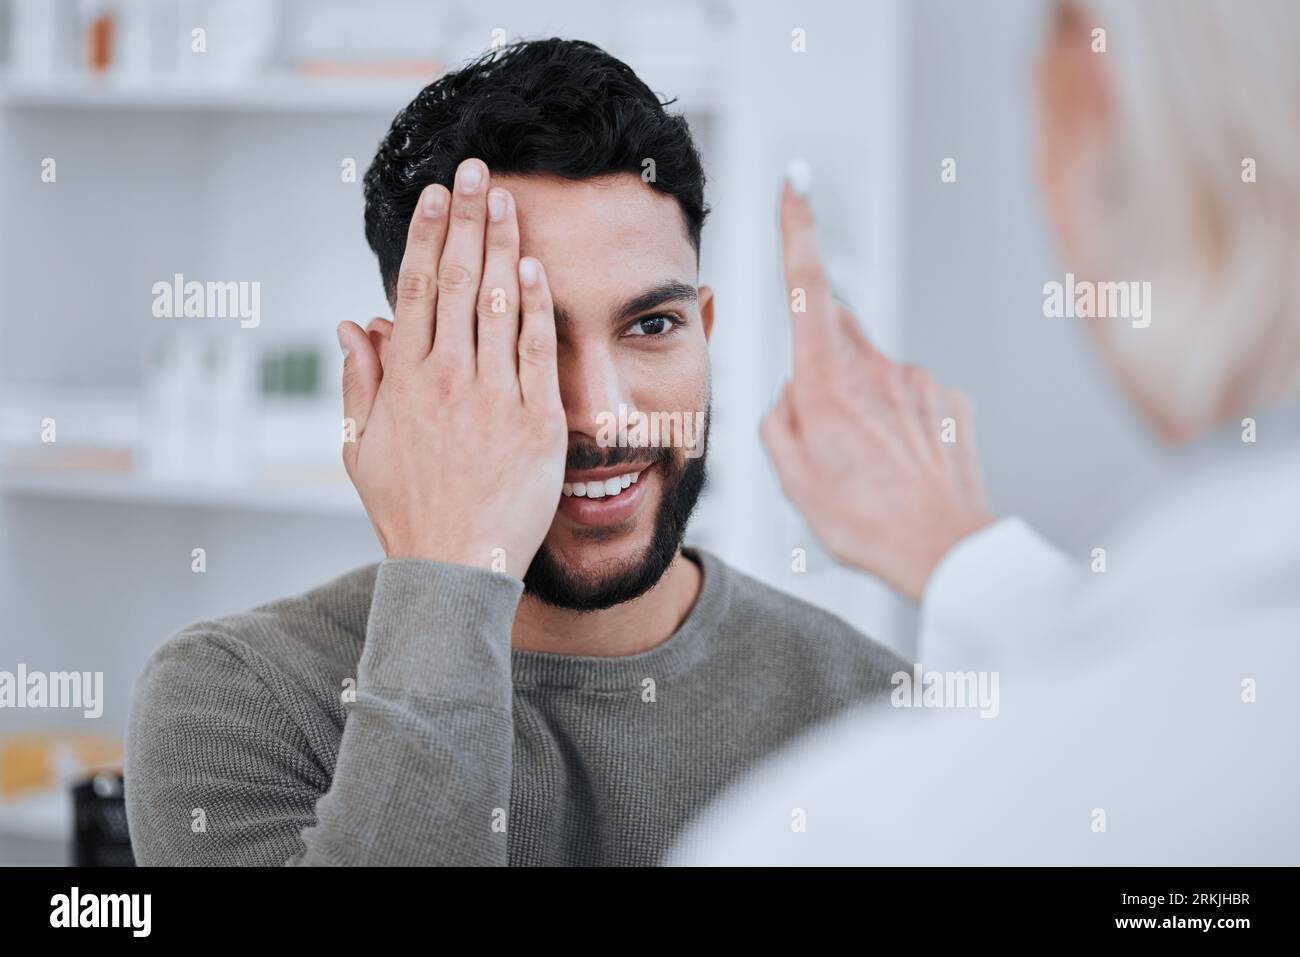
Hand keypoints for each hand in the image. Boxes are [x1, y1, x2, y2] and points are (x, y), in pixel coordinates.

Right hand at [337, 159, 567, 578]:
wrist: (456, 566)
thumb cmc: (408, 511)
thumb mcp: (362, 449)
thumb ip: (361, 381)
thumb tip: (355, 322)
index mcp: (405, 381)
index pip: (418, 288)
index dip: (429, 236)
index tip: (437, 195)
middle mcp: (449, 378)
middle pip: (461, 281)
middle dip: (468, 219)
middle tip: (478, 170)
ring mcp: (496, 397)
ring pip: (501, 304)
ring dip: (504, 244)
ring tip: (508, 199)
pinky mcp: (538, 421)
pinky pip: (540, 350)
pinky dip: (539, 305)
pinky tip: (537, 266)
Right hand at [760, 182, 993, 600]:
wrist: (945, 552)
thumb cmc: (863, 520)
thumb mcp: (791, 477)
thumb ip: (778, 419)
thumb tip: (792, 390)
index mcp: (827, 383)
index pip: (808, 288)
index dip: (797, 230)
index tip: (795, 183)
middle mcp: (876, 368)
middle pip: (836, 330)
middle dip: (819, 355)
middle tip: (822, 419)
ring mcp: (918, 380)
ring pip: (871, 370)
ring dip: (860, 401)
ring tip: (867, 465)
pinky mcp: (948, 398)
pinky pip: (907, 394)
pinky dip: (894, 419)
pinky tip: (899, 464)